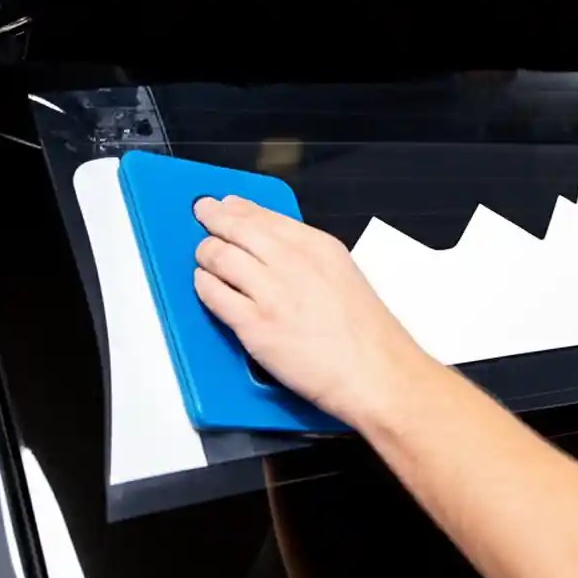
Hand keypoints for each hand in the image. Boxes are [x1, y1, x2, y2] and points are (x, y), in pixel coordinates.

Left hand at [192, 195, 433, 425]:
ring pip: (219, 256)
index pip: (264, 215)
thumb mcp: (344, 275)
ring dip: (205, 253)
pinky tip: (205, 284)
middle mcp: (293, 261)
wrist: (375, 373)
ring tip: (204, 256)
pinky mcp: (254, 324)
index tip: (224, 204)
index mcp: (318, 246)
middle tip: (202, 215)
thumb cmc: (367, 336)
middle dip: (213, 219)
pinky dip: (204, 285)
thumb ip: (309, 258)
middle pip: (237, 228)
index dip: (236, 207)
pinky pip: (213, 294)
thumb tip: (275, 248)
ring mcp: (271, 292)